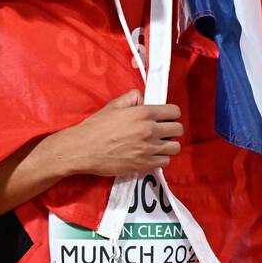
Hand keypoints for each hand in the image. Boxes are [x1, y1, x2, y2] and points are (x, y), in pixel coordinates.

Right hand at [58, 90, 183, 176]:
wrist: (83, 149)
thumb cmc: (96, 126)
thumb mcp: (113, 105)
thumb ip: (132, 98)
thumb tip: (142, 99)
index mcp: (144, 113)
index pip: (175, 112)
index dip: (171, 114)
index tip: (165, 118)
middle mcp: (150, 130)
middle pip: (178, 130)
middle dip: (172, 129)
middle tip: (162, 131)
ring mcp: (148, 149)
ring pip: (175, 147)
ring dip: (168, 145)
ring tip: (158, 144)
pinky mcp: (144, 164)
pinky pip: (165, 161)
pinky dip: (160, 158)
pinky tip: (151, 155)